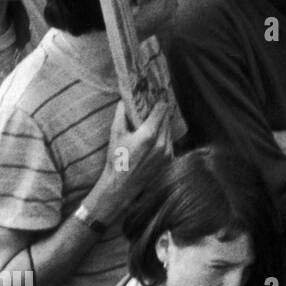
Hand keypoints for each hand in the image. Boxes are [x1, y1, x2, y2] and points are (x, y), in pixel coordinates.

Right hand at [93, 99, 172, 215]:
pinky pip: (170, 140)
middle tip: (152, 107)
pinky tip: (155, 136)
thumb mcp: (115, 134)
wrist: (121, 187)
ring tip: (153, 121)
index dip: (158, 101)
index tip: (153, 98)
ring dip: (163, 123)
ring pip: (169, 129)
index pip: (162, 108)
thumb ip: (121, 114)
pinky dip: (164, 135)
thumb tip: (124, 99)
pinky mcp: (169, 159)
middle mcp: (161, 143)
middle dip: (160, 112)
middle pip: (167, 117)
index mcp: (149, 134)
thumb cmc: (117, 160)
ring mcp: (167, 152)